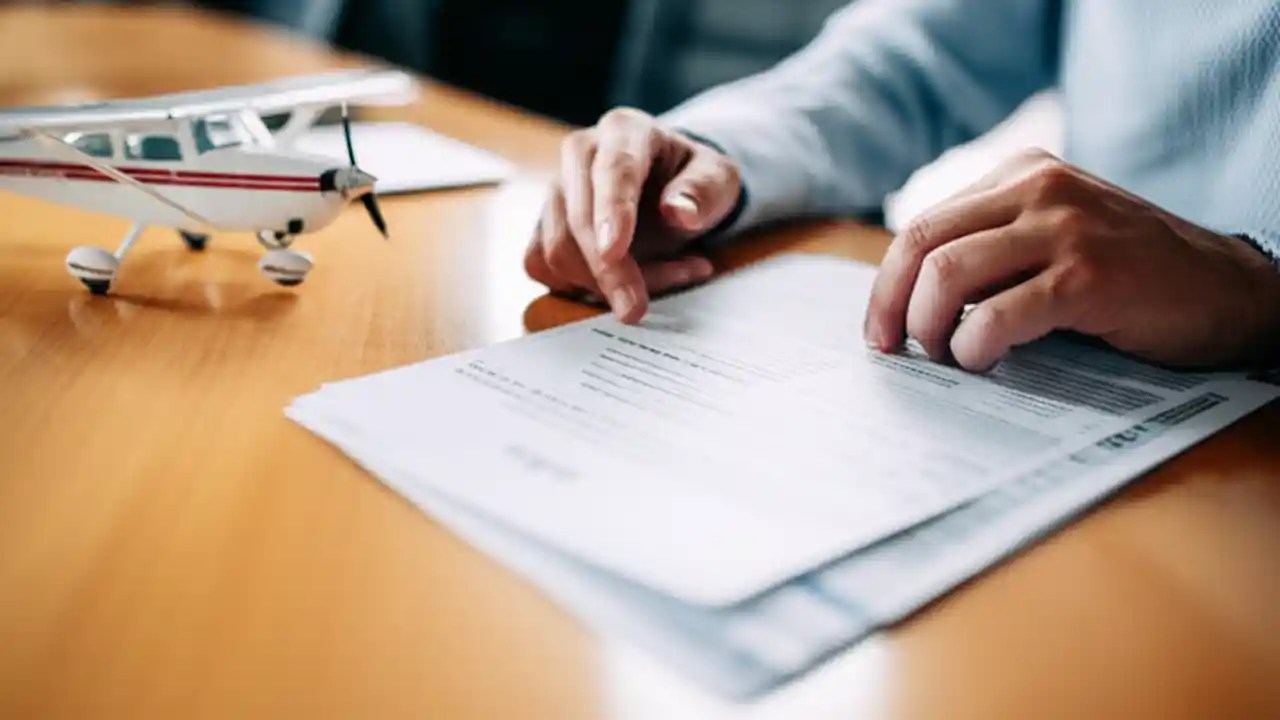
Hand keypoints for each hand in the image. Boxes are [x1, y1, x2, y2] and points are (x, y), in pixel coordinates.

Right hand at [525, 108, 742, 321]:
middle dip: (606, 271)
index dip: (612, 212)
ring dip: (601, 284)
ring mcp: (556, 190)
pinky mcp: (545, 225)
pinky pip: (545, 266)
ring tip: (663, 281)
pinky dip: (580, 288)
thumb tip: (678, 210)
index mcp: (625, 131)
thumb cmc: (694, 181)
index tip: (614, 253)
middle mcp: (580, 154)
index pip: (613, 171)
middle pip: (576, 218)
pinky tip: (625, 285)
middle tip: (635, 309)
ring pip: (556, 248)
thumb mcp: (720, 179)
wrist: (670, 188)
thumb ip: (704, 191)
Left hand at [864, 149, 1279, 370]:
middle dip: (891, 304)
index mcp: (1022, 174)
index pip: (923, 225)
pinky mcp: (1090, 275)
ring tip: (944, 357)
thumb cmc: (1128, 275)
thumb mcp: (1052, 239)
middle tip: (892, 350)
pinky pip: (999, 313)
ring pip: (948, 273)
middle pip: (922, 242)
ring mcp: (1066, 228)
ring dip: (929, 326)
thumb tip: (908, 303)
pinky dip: (974, 344)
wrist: (1227, 290)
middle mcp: (1039, 188)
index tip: (879, 329)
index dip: (887, 284)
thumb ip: (992, 251)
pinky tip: (981, 360)